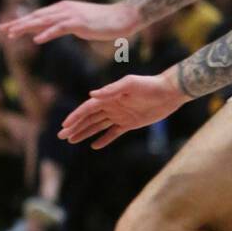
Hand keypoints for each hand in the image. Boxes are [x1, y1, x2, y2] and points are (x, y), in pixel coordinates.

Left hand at [0, 0, 139, 44]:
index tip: (7, 28)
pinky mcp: (78, 23)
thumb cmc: (102, 22)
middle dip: (18, 23)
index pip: (37, 15)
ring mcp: (70, 15)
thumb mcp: (78, 22)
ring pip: (43, 21)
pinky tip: (36, 40)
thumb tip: (51, 31)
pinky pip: (59, 29)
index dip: (21, 21)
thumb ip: (63, 25)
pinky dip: (47, 33)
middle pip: (36, 17)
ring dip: (26, 27)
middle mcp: (63, 9)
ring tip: (12, 34)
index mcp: (62, 9)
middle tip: (1, 30)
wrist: (122, 17)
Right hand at [58, 72, 187, 148]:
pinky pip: (113, 133)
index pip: (87, 108)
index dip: (75, 117)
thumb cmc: (150, 85)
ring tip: (72, 140)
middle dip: (74, 127)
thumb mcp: (130, 84)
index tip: (64, 126)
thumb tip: (91, 94)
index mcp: (108, 97)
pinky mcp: (130, 124)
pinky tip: (94, 146)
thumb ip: (111, 90)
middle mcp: (111, 106)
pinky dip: (104, 139)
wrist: (170, 92)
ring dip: (84, 133)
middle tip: (61, 136)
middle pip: (89, 118)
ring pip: (97, 126)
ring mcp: (119, 115)